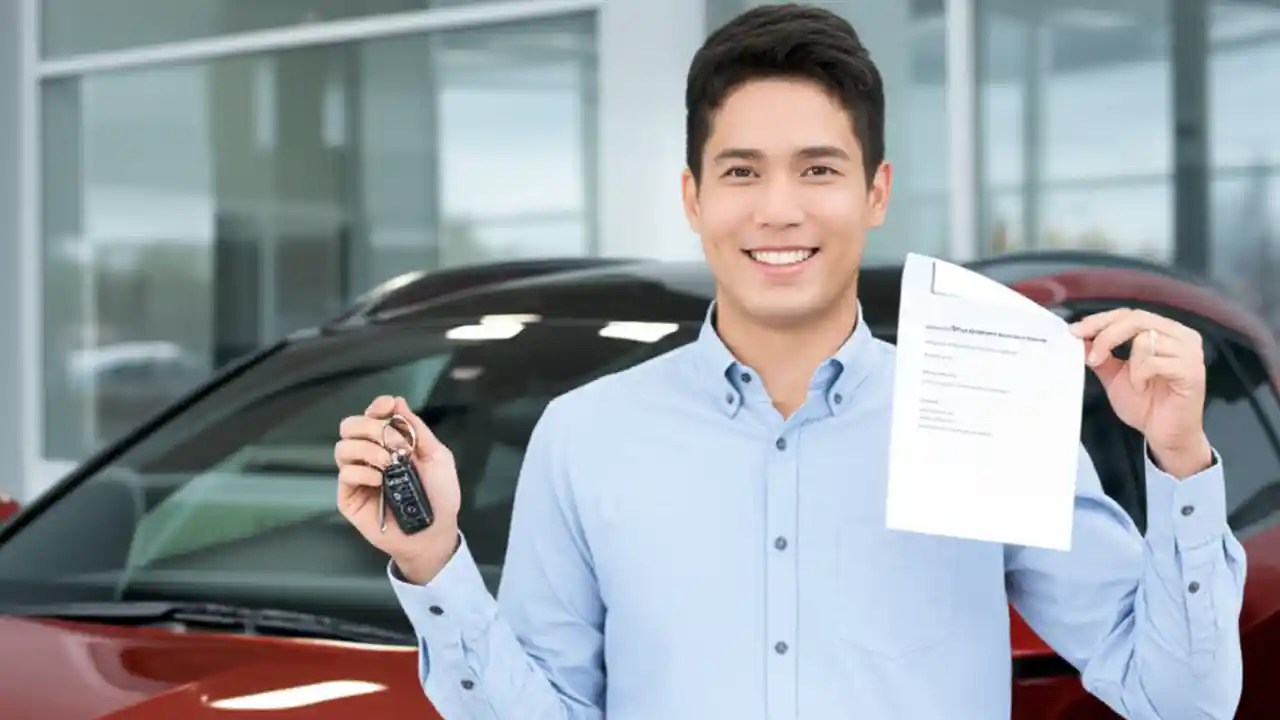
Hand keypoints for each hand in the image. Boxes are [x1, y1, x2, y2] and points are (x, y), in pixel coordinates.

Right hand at [334, 395, 461, 582]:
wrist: (435, 531)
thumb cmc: (440, 495)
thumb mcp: (437, 456)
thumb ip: (417, 429)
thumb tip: (398, 401)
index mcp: (390, 443)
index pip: (372, 416)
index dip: (377, 407)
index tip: (388, 406)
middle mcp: (370, 455)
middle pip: (349, 426)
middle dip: (369, 426)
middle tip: (392, 443)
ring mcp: (358, 476)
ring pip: (342, 448)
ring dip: (367, 449)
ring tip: (388, 463)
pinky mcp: (349, 498)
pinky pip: (345, 474)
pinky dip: (363, 472)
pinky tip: (380, 480)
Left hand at [1070, 308, 1212, 477]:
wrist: (1165, 434)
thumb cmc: (1144, 404)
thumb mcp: (1114, 375)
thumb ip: (1100, 354)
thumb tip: (1079, 337)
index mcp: (1164, 331)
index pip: (1129, 314)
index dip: (1100, 320)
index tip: (1074, 332)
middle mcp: (1181, 335)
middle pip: (1136, 319)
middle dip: (1107, 336)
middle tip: (1092, 358)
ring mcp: (1189, 351)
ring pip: (1145, 339)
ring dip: (1130, 364)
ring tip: (1135, 383)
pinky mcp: (1192, 370)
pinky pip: (1154, 361)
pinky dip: (1140, 375)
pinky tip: (1144, 388)